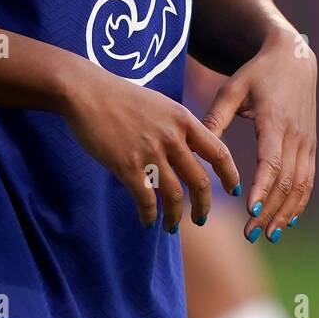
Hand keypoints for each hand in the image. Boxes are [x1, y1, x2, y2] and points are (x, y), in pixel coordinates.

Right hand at [61, 62, 239, 230]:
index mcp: (183, 120)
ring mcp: (150, 152)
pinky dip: (149, 215)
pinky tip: (148, 221)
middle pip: (200, 181)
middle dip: (203, 205)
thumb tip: (188, 150)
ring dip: (175, 216)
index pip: (219, 152)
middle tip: (201, 218)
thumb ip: (176, 127)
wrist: (86, 91)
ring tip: (172, 226)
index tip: (232, 190)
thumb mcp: (159, 104)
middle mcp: (172, 137)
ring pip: (174, 195)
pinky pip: (146, 199)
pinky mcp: (127, 165)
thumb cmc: (119, 96)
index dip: (230, 175)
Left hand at [201, 28, 316, 242]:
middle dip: (269, 210)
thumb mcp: (231, 89)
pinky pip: (308, 179)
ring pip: (300, 185)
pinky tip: (286, 220)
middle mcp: (295, 135)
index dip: (262, 188)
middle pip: (286, 181)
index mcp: (274, 121)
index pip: (271, 162)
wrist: (294, 58)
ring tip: (268, 235)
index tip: (250, 211)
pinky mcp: (310, 146)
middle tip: (250, 234)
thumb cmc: (256, 73)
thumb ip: (214, 118)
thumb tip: (191, 146)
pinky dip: (299, 202)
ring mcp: (306, 142)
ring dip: (285, 212)